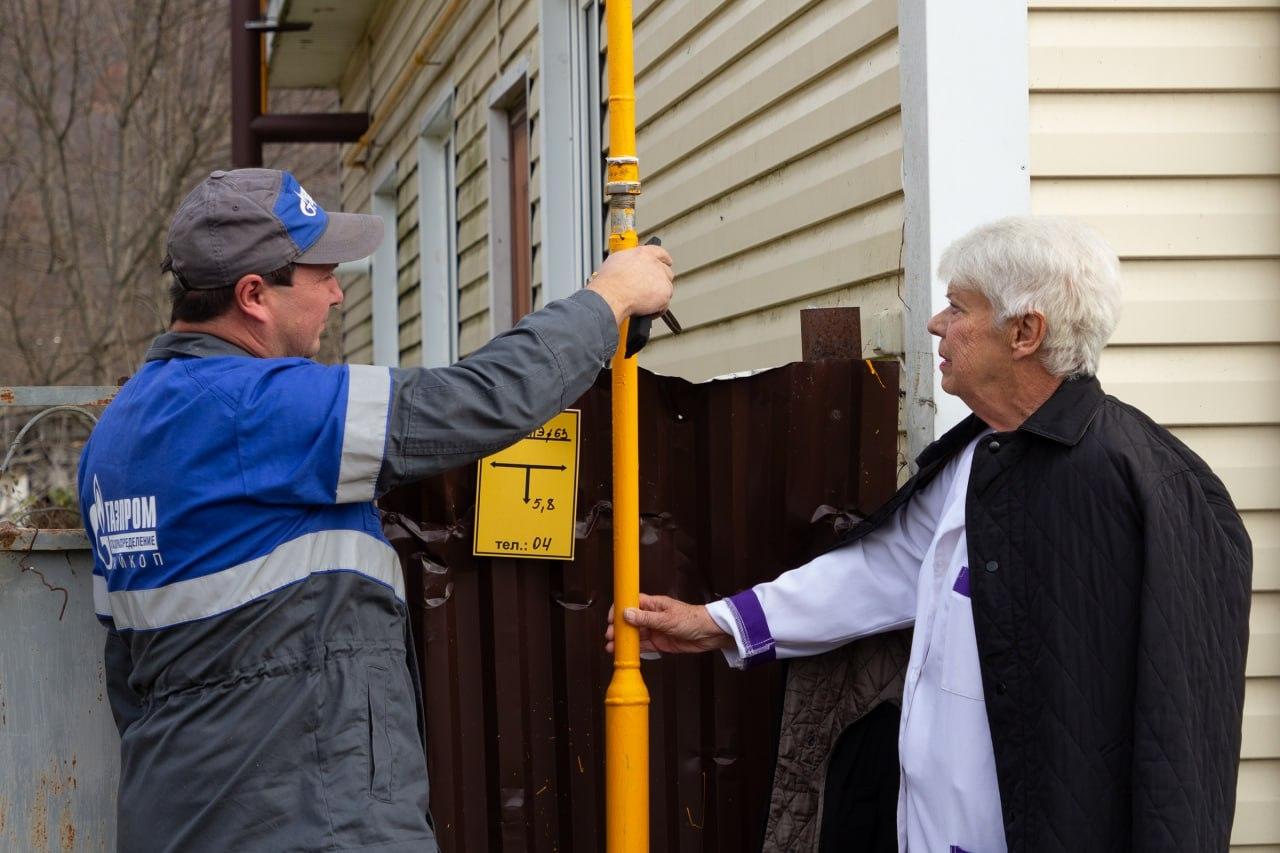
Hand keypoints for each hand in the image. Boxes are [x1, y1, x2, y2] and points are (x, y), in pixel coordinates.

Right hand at [587, 245, 674, 323]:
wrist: (611, 295)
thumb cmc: (609, 282)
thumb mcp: (616, 262)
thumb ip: (629, 262)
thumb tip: (629, 266)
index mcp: (643, 254)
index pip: (660, 252)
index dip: (664, 259)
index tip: (666, 262)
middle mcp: (654, 264)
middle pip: (666, 271)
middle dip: (660, 280)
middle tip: (651, 289)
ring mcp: (661, 278)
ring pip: (666, 288)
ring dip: (658, 295)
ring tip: (644, 302)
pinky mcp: (665, 292)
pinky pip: (665, 303)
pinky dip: (657, 308)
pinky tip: (646, 310)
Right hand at [604, 593, 733, 654]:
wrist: (710, 634)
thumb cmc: (692, 619)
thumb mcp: (667, 619)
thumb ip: (646, 618)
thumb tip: (626, 614)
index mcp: (654, 604)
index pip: (632, 603)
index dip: (620, 609)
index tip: (611, 619)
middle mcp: (652, 616)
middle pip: (631, 621)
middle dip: (619, 628)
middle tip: (610, 636)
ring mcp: (656, 630)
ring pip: (635, 635)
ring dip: (624, 640)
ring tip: (612, 647)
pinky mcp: (660, 643)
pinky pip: (644, 646)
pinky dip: (634, 649)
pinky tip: (624, 652)